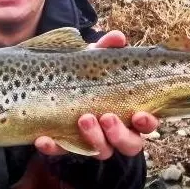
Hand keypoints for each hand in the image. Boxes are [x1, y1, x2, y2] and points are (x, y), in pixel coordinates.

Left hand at [35, 30, 159, 157]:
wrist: (57, 86)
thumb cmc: (87, 75)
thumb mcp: (95, 62)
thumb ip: (107, 50)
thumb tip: (117, 37)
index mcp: (128, 113)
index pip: (145, 125)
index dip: (147, 123)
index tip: (140, 114)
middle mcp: (114, 132)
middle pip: (128, 145)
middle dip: (119, 134)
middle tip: (106, 116)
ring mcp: (91, 141)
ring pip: (101, 151)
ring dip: (93, 139)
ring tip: (82, 119)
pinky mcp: (66, 144)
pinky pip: (61, 150)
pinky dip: (53, 147)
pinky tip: (42, 139)